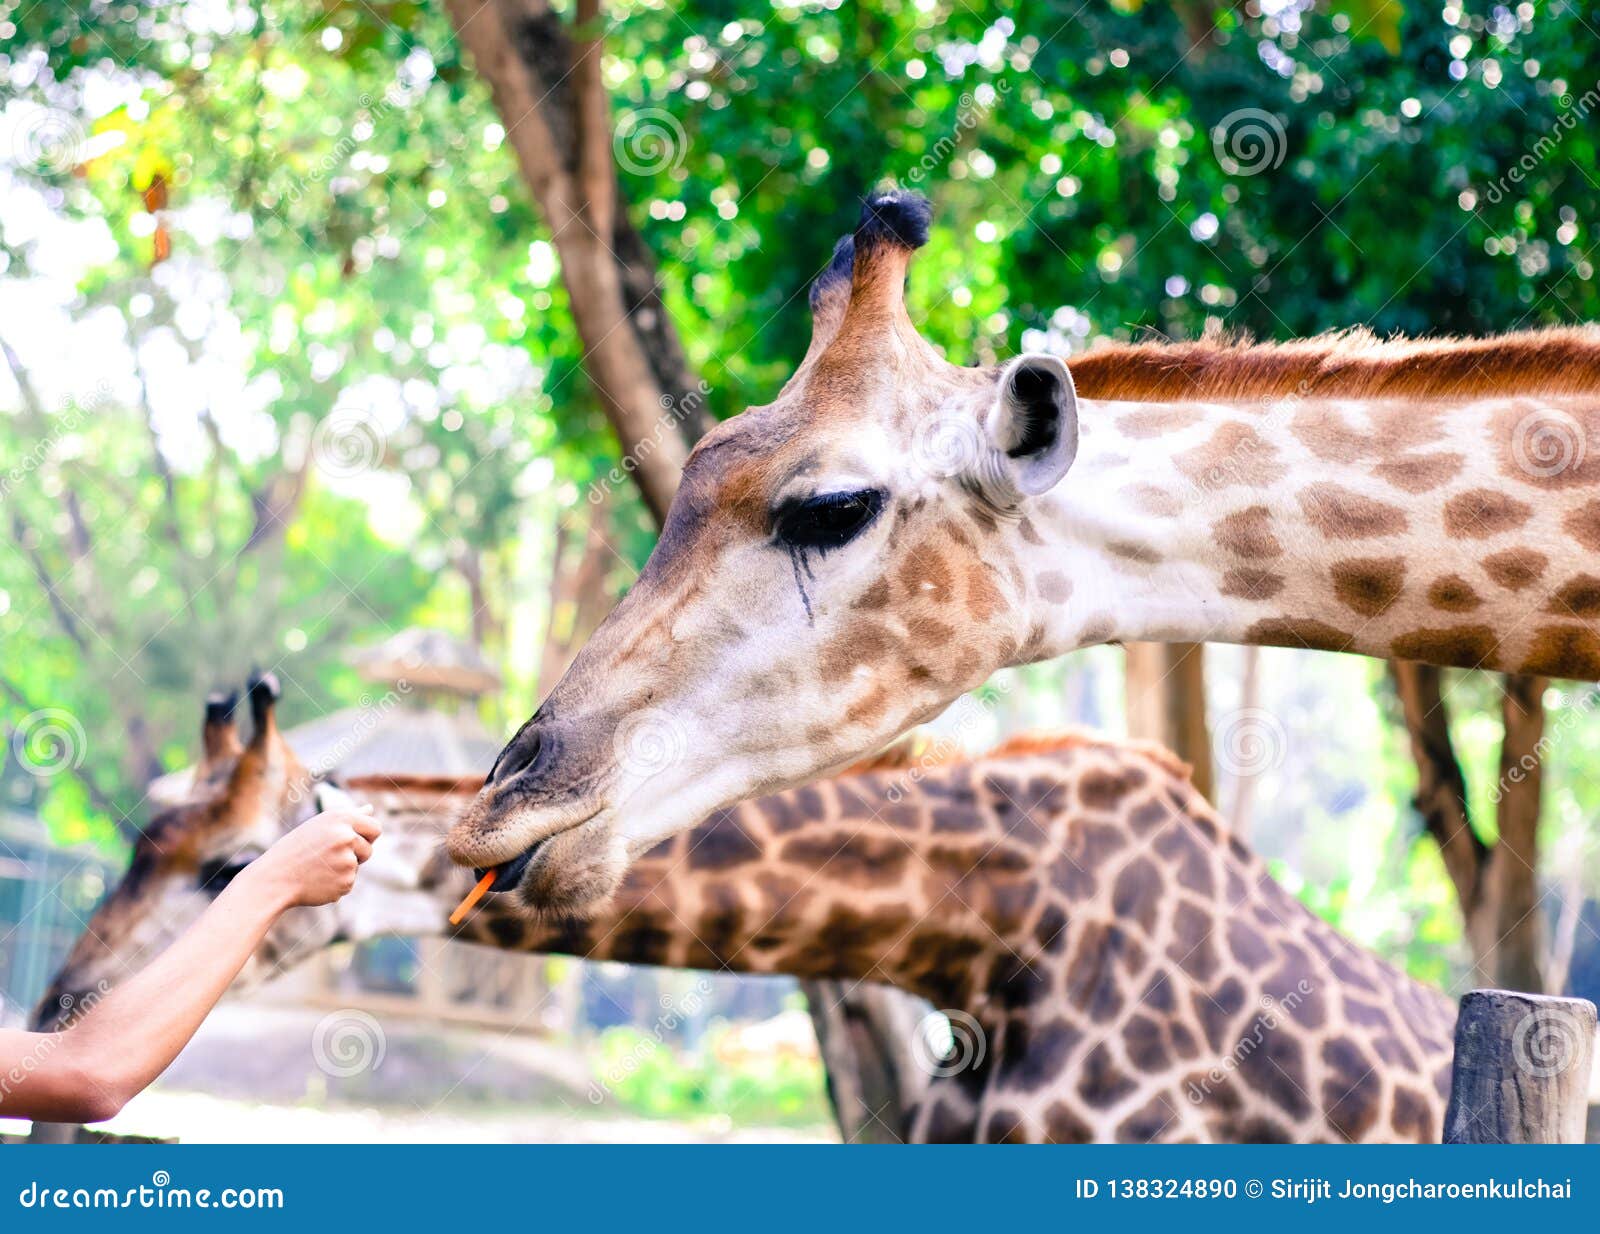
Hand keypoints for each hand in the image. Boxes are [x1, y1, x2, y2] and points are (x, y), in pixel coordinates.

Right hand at [249, 807, 381, 908]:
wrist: (275, 878)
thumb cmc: (296, 849)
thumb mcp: (320, 825)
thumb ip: (348, 817)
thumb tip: (370, 809)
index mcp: (341, 818)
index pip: (375, 828)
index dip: (368, 837)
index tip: (354, 842)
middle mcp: (346, 836)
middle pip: (369, 849)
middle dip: (356, 855)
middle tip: (329, 857)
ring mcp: (347, 860)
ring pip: (356, 867)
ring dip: (343, 870)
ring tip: (319, 868)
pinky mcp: (346, 881)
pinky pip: (348, 883)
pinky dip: (336, 884)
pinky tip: (317, 880)